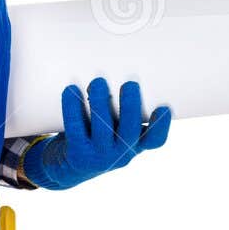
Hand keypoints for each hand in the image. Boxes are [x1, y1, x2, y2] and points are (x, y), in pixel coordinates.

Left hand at [21, 78, 170, 191]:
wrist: (66, 169)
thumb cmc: (95, 139)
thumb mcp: (114, 130)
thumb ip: (121, 108)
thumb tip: (121, 59)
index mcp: (135, 145)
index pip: (155, 141)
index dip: (161, 126)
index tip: (162, 108)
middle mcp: (120, 154)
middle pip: (129, 132)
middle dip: (130, 107)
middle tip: (129, 85)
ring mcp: (98, 156)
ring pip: (102, 129)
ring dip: (101, 103)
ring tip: (98, 83)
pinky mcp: (77, 154)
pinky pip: (75, 128)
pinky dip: (72, 107)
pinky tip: (70, 91)